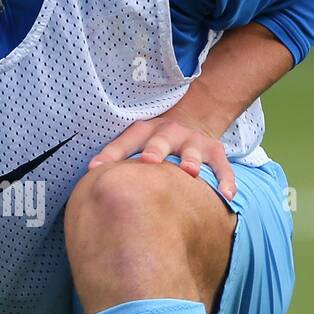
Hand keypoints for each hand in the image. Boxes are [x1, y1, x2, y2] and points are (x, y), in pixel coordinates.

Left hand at [88, 112, 236, 199]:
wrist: (194, 117)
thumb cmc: (154, 142)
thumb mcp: (136, 143)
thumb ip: (116, 160)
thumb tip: (87, 185)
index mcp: (145, 130)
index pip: (124, 141)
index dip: (110, 154)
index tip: (95, 169)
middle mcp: (169, 132)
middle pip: (160, 140)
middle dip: (155, 150)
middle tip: (149, 162)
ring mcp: (194, 141)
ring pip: (193, 150)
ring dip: (190, 160)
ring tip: (190, 173)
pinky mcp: (215, 149)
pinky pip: (222, 166)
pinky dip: (226, 180)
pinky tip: (226, 197)